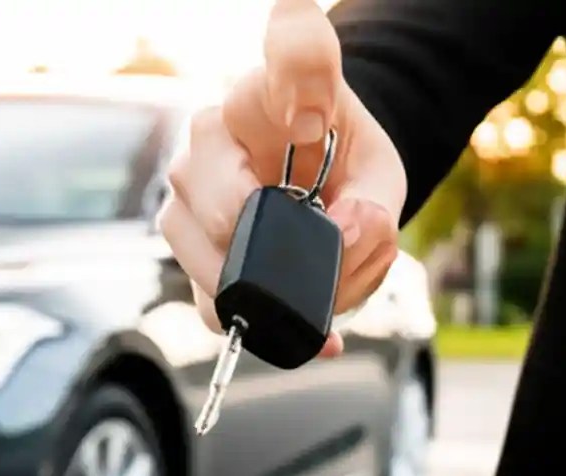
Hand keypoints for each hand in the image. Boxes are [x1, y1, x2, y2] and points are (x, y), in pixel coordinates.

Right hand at [157, 0, 406, 353]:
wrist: (311, 185)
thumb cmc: (338, 164)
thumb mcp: (378, 172)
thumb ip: (377, 201)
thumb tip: (346, 232)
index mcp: (268, 91)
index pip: (287, 53)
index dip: (298, 84)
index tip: (313, 121)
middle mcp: (212, 133)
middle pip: (216, 190)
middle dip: (280, 240)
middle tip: (332, 245)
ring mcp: (187, 192)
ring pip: (207, 252)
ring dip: (276, 287)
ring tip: (328, 286)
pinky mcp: (188, 248)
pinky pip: (211, 300)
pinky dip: (263, 323)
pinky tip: (317, 332)